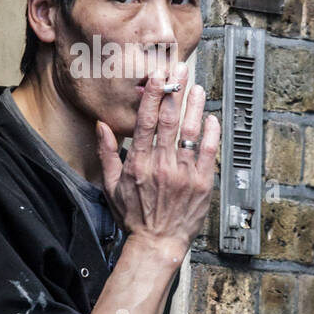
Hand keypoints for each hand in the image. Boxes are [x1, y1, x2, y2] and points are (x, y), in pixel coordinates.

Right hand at [95, 62, 219, 256]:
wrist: (157, 243)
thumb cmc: (134, 216)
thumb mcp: (112, 185)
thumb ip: (108, 153)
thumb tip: (102, 126)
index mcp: (139, 163)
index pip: (146, 121)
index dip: (152, 95)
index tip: (157, 77)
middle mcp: (161, 165)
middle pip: (168, 120)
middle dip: (175, 91)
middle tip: (179, 70)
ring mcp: (183, 173)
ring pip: (190, 131)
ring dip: (194, 106)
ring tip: (196, 87)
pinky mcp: (201, 183)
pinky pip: (208, 152)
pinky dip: (211, 132)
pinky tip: (211, 117)